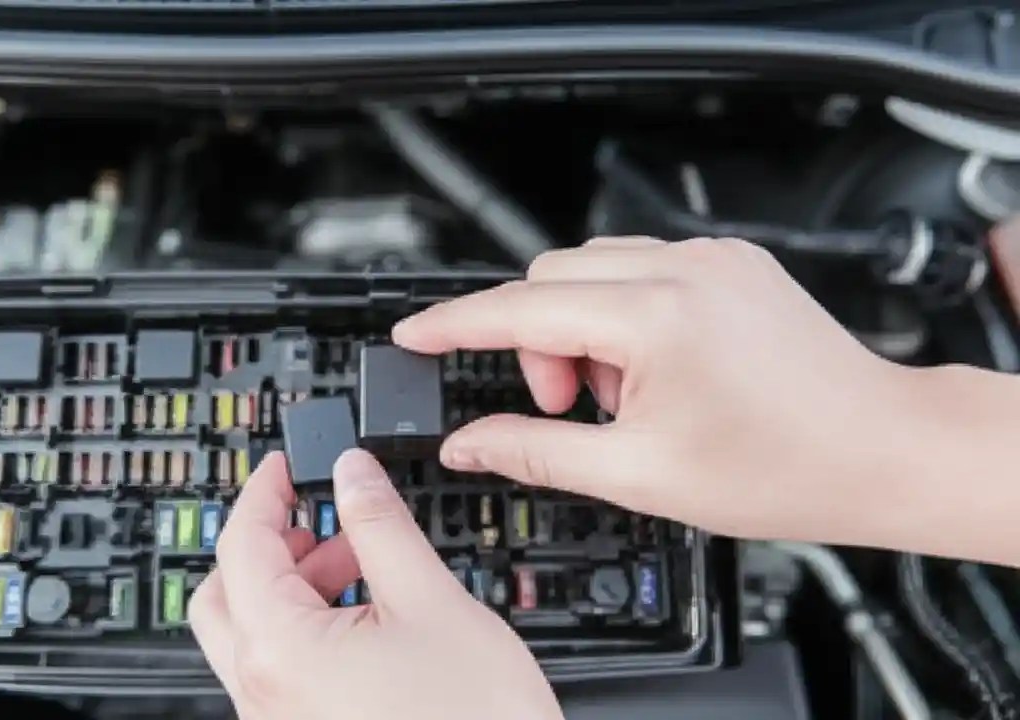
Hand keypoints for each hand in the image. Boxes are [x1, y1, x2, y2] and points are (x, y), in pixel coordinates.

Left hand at [188, 449, 562, 719]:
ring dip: (292, 587)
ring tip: (360, 563)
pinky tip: (364, 616)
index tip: (282, 466)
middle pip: (224, 595)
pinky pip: (280, 671)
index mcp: (281, 653)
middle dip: (267, 545)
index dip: (261, 493)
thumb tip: (353, 474)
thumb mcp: (432, 602)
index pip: (239, 547)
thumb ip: (382, 526)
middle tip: (313, 515)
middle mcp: (264, 695)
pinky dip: (305, 630)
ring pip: (253, 636)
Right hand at [393, 236, 937, 551]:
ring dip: (580, 328)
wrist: (881, 451)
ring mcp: (713, 259)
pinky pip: (643, 269)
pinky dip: (623, 316)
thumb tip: (468, 444)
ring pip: (594, 268)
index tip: (414, 334)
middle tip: (566, 407)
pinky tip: (652, 369)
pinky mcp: (732, 264)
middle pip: (551, 278)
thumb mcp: (638, 475)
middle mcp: (685, 269)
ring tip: (621, 396)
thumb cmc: (786, 466)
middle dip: (536, 342)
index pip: (519, 306)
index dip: (454, 323)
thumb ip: (534, 451)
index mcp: (656, 318)